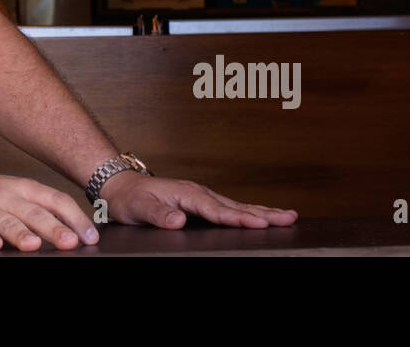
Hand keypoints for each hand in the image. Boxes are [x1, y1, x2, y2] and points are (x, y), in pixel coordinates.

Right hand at [0, 172, 99, 250]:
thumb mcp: (12, 195)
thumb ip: (37, 209)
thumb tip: (72, 228)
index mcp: (24, 188)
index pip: (56, 200)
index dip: (76, 217)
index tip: (91, 236)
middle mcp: (8, 195)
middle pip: (35, 212)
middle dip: (54, 227)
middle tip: (72, 242)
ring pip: (8, 220)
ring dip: (21, 233)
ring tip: (34, 245)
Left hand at [101, 170, 297, 228]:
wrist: (119, 186)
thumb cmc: (128, 198)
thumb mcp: (138, 208)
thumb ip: (158, 215)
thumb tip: (180, 219)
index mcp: (186, 193)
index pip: (217, 210)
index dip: (238, 217)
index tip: (261, 223)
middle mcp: (197, 192)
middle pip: (235, 205)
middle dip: (263, 212)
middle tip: (290, 218)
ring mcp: (200, 196)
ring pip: (235, 205)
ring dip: (261, 211)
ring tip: (287, 217)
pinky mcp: (199, 201)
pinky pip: (228, 207)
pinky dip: (247, 211)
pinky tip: (259, 216)